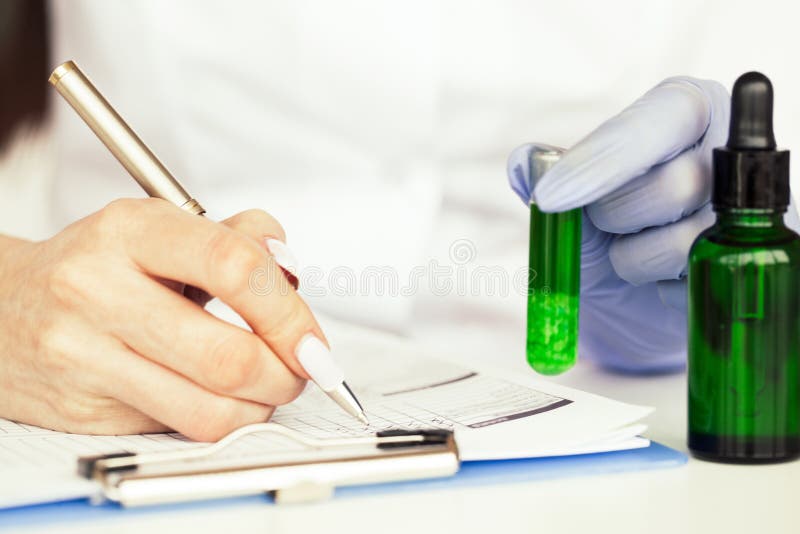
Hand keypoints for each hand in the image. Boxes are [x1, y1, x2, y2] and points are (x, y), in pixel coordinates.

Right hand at [0, 199, 320, 439]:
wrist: (4, 309)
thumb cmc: (98, 266)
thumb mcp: (161, 229)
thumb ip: (237, 238)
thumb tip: (290, 270)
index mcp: (129, 231)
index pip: (235, 267)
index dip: (290, 312)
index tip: (314, 339)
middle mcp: (98, 291)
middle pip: (229, 356)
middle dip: (287, 372)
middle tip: (301, 367)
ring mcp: (85, 356)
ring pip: (211, 408)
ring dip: (262, 405)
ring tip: (266, 384)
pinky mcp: (84, 410)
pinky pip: (182, 428)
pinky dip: (223, 418)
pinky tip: (219, 395)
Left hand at [508, 77, 731, 371]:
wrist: (628, 302)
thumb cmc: (602, 234)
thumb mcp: (568, 203)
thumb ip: (547, 177)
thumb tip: (524, 163)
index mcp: (688, 112)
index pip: (664, 116)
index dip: (602, 158)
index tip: (551, 195)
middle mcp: (729, 152)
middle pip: (677, 184)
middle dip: (615, 215)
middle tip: (604, 224)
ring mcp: (746, 215)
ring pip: (686, 240)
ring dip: (631, 259)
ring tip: (629, 253)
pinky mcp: (745, 267)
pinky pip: (696, 286)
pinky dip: (655, 288)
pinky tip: (655, 282)